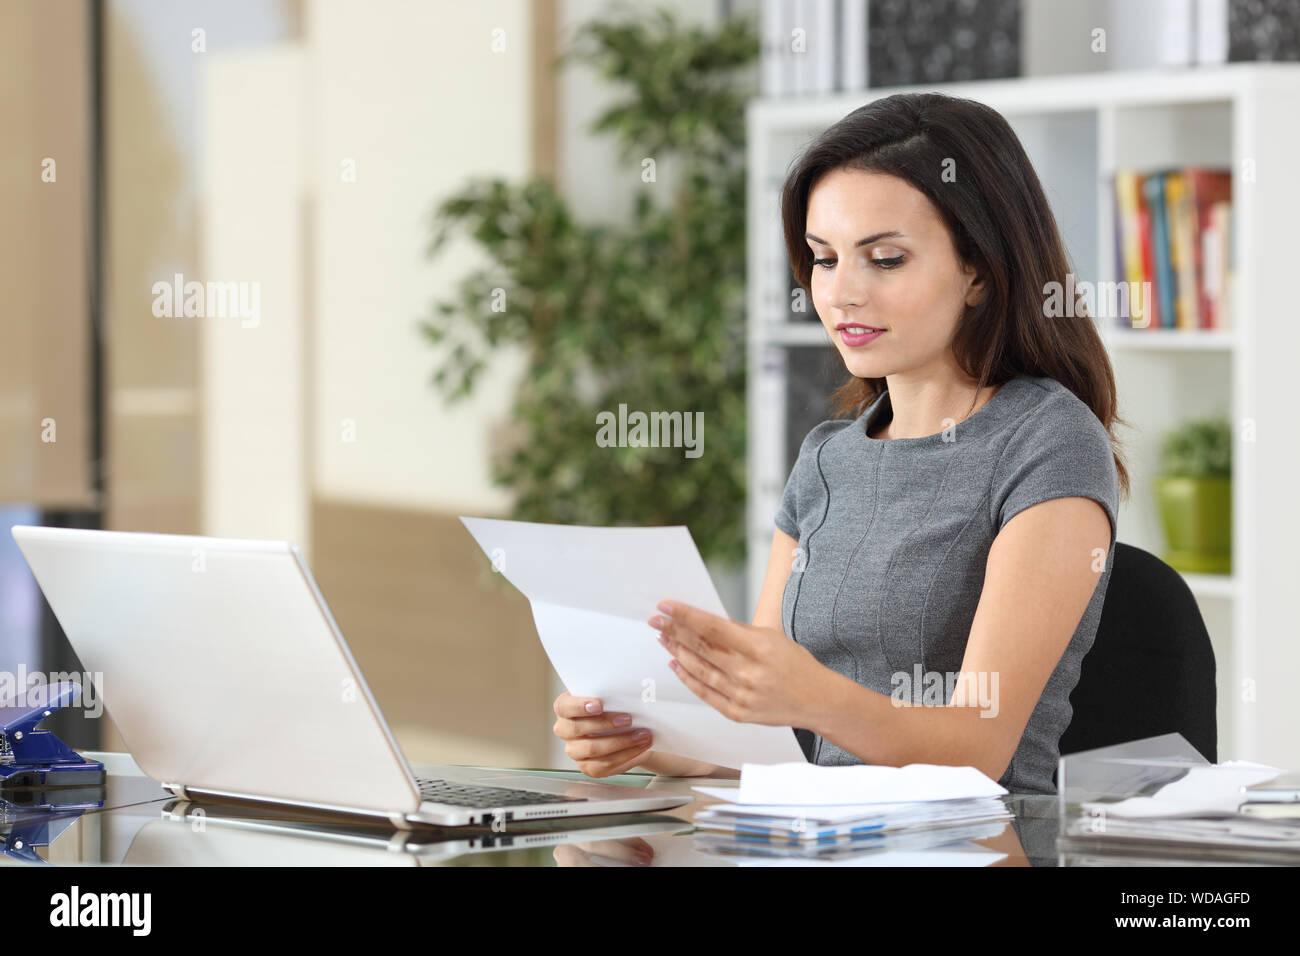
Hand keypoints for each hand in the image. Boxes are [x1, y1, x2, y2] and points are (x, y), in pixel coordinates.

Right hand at [551, 691, 652, 777]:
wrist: (627, 728)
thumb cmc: (614, 707)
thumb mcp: (610, 695)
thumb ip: (610, 692)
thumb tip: (625, 689)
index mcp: (565, 708)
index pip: (563, 707)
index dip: (578, 706)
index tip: (599, 704)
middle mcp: (565, 730)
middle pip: (576, 729)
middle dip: (605, 723)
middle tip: (628, 719)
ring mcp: (574, 750)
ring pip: (592, 749)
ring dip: (621, 741)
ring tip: (641, 734)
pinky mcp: (588, 766)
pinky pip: (604, 764)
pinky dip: (626, 755)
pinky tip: (639, 746)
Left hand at [648, 600, 827, 727]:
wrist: (817, 700)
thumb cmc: (795, 664)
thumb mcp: (771, 637)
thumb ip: (738, 631)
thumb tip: (705, 621)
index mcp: (759, 648)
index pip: (712, 628)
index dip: (686, 616)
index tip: (666, 606)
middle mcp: (748, 673)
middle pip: (702, 648)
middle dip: (674, 631)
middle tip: (656, 620)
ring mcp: (742, 696)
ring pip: (699, 670)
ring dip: (677, 652)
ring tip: (663, 638)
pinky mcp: (738, 713)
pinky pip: (705, 693)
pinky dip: (687, 678)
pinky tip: (676, 663)